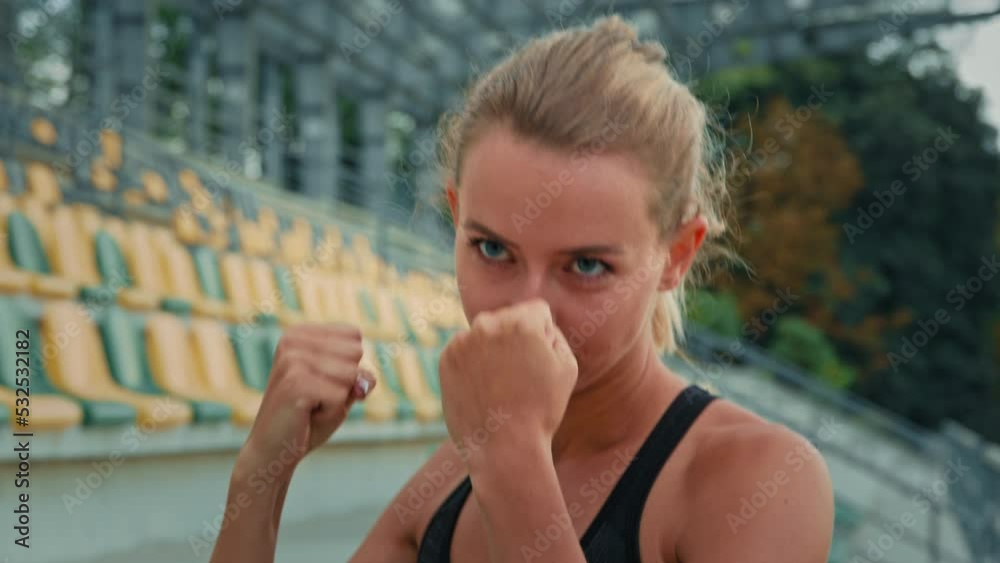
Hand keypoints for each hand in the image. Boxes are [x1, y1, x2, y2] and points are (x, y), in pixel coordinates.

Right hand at [237, 324, 375, 477]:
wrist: (272, 450)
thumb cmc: (309, 418)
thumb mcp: (342, 391)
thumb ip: (361, 376)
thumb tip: (365, 379)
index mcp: (299, 334)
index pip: (354, 336)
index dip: (349, 366)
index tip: (320, 382)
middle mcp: (292, 341)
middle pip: (355, 353)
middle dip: (345, 384)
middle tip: (315, 398)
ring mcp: (292, 360)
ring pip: (350, 375)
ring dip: (338, 399)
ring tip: (310, 407)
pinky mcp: (295, 383)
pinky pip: (341, 396)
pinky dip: (331, 413)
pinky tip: (306, 416)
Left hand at [438, 299, 577, 465]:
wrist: (504, 447)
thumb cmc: (541, 409)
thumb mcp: (566, 366)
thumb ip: (554, 332)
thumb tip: (537, 319)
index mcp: (522, 321)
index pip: (537, 311)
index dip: (543, 337)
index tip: (539, 363)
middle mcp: (489, 323)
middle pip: (509, 318)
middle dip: (515, 338)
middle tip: (520, 376)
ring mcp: (463, 340)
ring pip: (485, 332)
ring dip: (492, 349)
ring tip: (501, 385)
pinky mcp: (446, 358)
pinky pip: (466, 349)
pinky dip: (473, 363)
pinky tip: (483, 388)